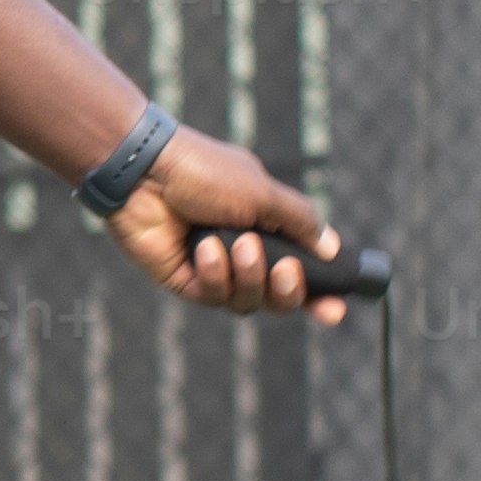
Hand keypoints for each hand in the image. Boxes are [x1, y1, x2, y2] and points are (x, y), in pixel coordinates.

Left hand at [102, 129, 351, 321]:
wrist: (145, 170)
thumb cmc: (204, 172)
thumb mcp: (263, 192)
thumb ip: (300, 221)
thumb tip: (332, 249)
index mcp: (266, 227)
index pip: (300, 269)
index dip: (319, 295)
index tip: (335, 310)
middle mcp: (242, 251)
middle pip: (277, 297)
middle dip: (287, 291)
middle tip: (285, 270)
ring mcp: (212, 268)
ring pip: (246, 301)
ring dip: (248, 276)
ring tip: (238, 245)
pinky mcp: (183, 279)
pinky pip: (211, 296)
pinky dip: (213, 275)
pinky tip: (204, 249)